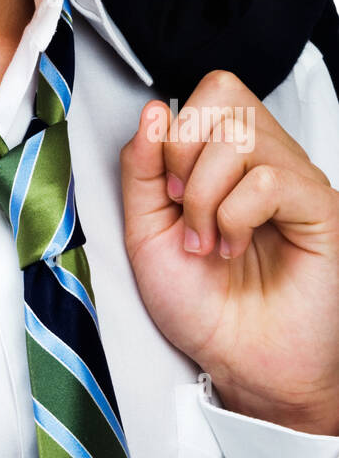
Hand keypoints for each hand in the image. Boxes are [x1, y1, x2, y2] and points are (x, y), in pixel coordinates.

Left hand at [120, 70, 338, 433]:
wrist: (237, 367)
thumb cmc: (200, 305)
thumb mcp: (145, 228)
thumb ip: (140, 168)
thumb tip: (152, 112)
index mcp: (227, 156)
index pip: (210, 90)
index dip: (175, 132)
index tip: (168, 192)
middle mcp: (265, 159)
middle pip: (223, 96)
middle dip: (184, 155)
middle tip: (186, 212)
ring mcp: (295, 181)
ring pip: (240, 137)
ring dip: (205, 197)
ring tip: (209, 242)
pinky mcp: (318, 208)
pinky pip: (268, 180)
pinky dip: (235, 217)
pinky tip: (233, 248)